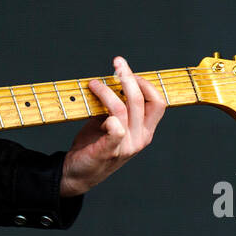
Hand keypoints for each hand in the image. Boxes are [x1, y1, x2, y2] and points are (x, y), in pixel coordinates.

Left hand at [61, 56, 164, 196]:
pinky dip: (108, 115)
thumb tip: (113, 80)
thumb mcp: (110, 122)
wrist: (77, 173)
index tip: (127, 71)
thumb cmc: (94, 144)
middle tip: (117, 62)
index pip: (158, 103)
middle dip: (128, 76)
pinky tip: (97, 107)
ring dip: (107, 91)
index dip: (145, 83)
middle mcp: (140, 138)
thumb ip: (117, 106)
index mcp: (145, 130)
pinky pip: (115, 129)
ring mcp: (126, 146)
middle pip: (142, 100)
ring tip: (94, 84)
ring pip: (124, 109)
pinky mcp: (109, 150)